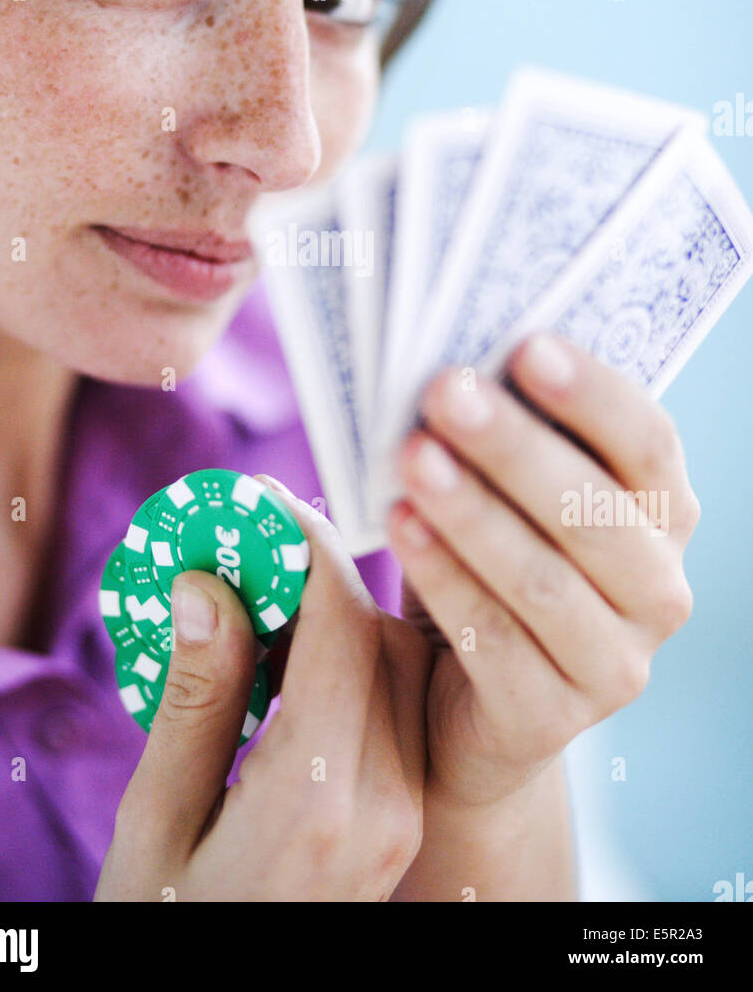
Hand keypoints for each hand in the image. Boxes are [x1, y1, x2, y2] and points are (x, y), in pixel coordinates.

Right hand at [96, 478, 431, 901]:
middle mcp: (384, 805)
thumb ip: (195, 700)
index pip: (339, 626)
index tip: (258, 500)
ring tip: (265, 589)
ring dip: (341, 614)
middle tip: (254, 536)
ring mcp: (402, 818)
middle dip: (321, 572)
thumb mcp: (156, 821)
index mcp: (319, 800)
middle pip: (380, 639)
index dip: (303, 546)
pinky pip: (395, 712)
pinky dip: (352, 662)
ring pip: (400, 669)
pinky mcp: (399, 823)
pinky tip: (290, 654)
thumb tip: (213, 585)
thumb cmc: (166, 925)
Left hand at [388, 333, 698, 809]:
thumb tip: (460, 364)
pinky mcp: (554, 719)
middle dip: (515, 445)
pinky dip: (445, 577)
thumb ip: (510, 439)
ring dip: (473, 511)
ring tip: (413, 455)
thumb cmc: (488, 565)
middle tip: (447, 390)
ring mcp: (617, 665)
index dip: (593, 393)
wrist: (461, 705)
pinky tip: (402, 525)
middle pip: (593, 510)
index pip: (648, 443)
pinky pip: (495, 640)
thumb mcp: (510, 498)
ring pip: (544, 579)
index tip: (527, 346)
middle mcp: (659, 590)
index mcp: (661, 515)